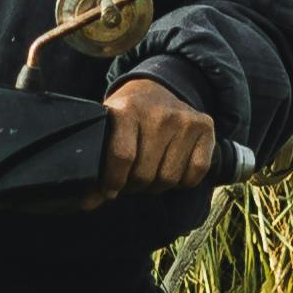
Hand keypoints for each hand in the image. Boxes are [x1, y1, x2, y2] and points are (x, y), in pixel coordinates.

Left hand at [100, 76, 220, 190]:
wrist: (154, 89)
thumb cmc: (125, 117)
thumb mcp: (107, 131)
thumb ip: (97, 165)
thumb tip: (87, 204)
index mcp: (127, 110)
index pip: (122, 157)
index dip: (113, 182)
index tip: (110, 190)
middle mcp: (159, 113)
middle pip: (145, 174)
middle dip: (134, 185)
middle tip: (131, 179)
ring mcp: (185, 119)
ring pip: (168, 178)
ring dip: (157, 185)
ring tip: (150, 173)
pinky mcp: (205, 127)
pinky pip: (195, 173)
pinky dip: (183, 181)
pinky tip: (172, 168)